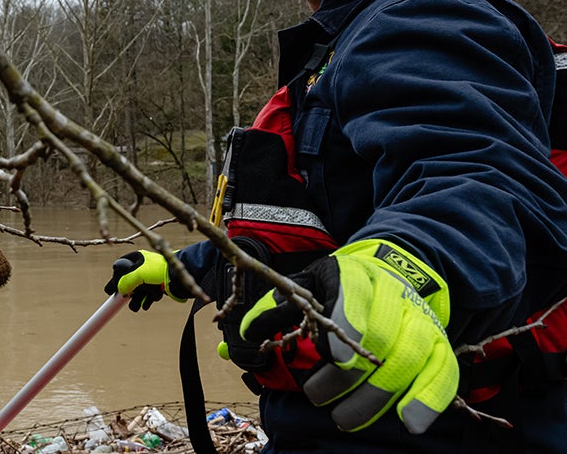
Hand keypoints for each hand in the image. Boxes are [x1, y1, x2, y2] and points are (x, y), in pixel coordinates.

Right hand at [104, 250, 179, 311]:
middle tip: (122, 299)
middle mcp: (143, 268)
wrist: (180, 279)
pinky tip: (146, 304)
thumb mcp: (138, 274)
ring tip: (137, 305)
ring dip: (136, 300)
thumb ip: (125, 281)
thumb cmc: (159, 271)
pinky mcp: (157, 287)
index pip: (120, 268)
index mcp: (137, 258)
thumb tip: (119, 290)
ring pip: (137, 292)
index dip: (115, 279)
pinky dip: (146, 301)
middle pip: (128, 282)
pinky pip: (147, 297)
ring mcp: (150, 278)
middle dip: (126, 292)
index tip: (111, 290)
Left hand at [239, 239, 455, 434]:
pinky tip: (410, 422)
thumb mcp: (309, 282)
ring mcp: (421, 320)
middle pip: (383, 336)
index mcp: (357, 275)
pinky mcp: (439, 343)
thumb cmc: (342, 283)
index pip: (356, 298)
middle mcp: (395, 296)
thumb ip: (281, 304)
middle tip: (316, 395)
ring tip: (346, 419)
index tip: (334, 358)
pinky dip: (429, 398)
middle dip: (350, 374)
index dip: (349, 327)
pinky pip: (443, 371)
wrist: (397, 269)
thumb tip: (248, 330)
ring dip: (378, 394)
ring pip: (411, 357)